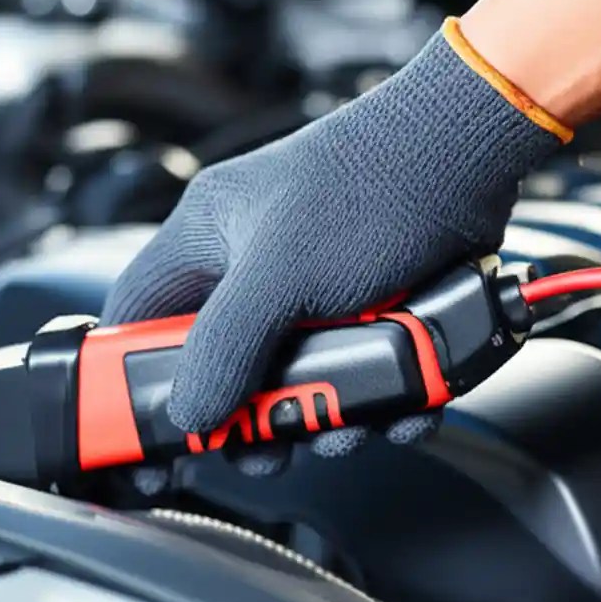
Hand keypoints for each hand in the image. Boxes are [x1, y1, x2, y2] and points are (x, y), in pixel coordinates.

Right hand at [101, 20, 565, 479]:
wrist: (471, 156)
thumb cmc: (372, 182)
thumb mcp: (282, 274)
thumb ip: (227, 348)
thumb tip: (193, 416)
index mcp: (205, 238)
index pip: (137, 318)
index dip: (129, 381)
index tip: (149, 436)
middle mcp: (248, 264)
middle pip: (218, 364)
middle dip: (249, 415)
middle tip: (269, 445)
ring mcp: (307, 287)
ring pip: (291, 377)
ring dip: (325, 414)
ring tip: (352, 425)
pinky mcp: (362, 304)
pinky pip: (354, 370)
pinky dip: (378, 396)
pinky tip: (402, 402)